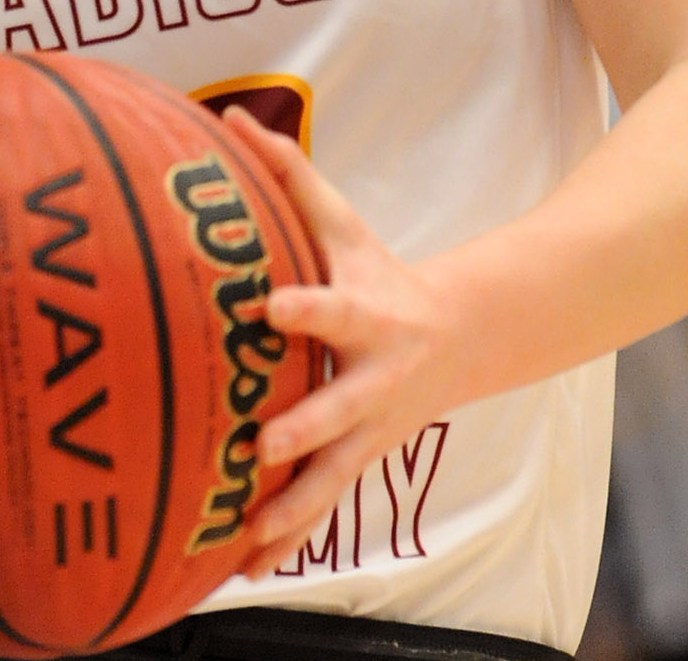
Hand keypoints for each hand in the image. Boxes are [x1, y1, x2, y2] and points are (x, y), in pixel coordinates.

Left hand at [222, 105, 457, 579]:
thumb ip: (288, 173)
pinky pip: (322, 507)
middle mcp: (370, 379)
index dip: (303, 308)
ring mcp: (368, 429)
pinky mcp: (359, 462)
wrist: (455, 339)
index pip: (330, 307)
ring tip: (250, 541)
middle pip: (335, 409)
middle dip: (302, 430)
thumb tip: (231, 116)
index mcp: (364, 314)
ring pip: (331, 477)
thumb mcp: (342, 221)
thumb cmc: (378, 270)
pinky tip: (247, 571)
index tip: (267, 308)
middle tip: (262, 445)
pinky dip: (289, 539)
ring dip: (293, 511)